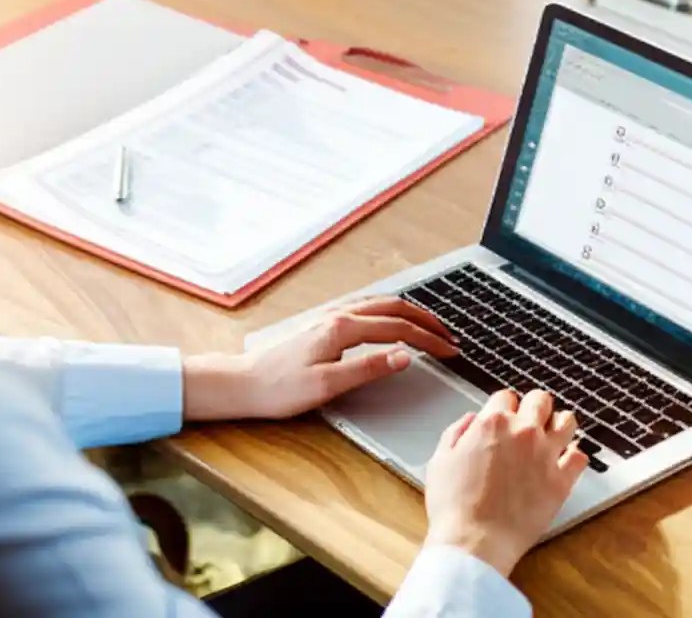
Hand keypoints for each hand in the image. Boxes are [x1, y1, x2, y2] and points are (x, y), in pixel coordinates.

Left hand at [182, 297, 457, 420]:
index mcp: (343, 329)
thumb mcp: (326, 386)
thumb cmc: (278, 388)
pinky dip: (390, 310)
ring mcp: (330, 316)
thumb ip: (368, 368)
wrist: (241, 383)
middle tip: (449, 335)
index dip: (429, 340)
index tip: (450, 350)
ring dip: (410, 312)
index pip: (398, 329)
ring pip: (381, 303)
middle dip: (427, 319)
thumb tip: (404, 356)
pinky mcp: (323, 323)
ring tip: (429, 325)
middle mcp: (338, 315)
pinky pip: (367, 306)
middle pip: (394, 308)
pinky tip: (392, 319)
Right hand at [424, 389, 587, 576]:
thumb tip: (470, 420)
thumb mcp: (440, 461)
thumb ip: (456, 432)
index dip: (503, 407)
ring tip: (553, 436)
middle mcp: (523, 433)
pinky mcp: (561, 481)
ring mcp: (546, 455)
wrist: (474, 543)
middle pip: (540, 400)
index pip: (506, 396)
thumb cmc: (454, 508)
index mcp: (492, 424)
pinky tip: (565, 463)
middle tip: (531, 421)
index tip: (505, 417)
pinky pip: (580, 457)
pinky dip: (574, 457)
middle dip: (535, 407)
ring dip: (559, 425)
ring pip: (567, 421)